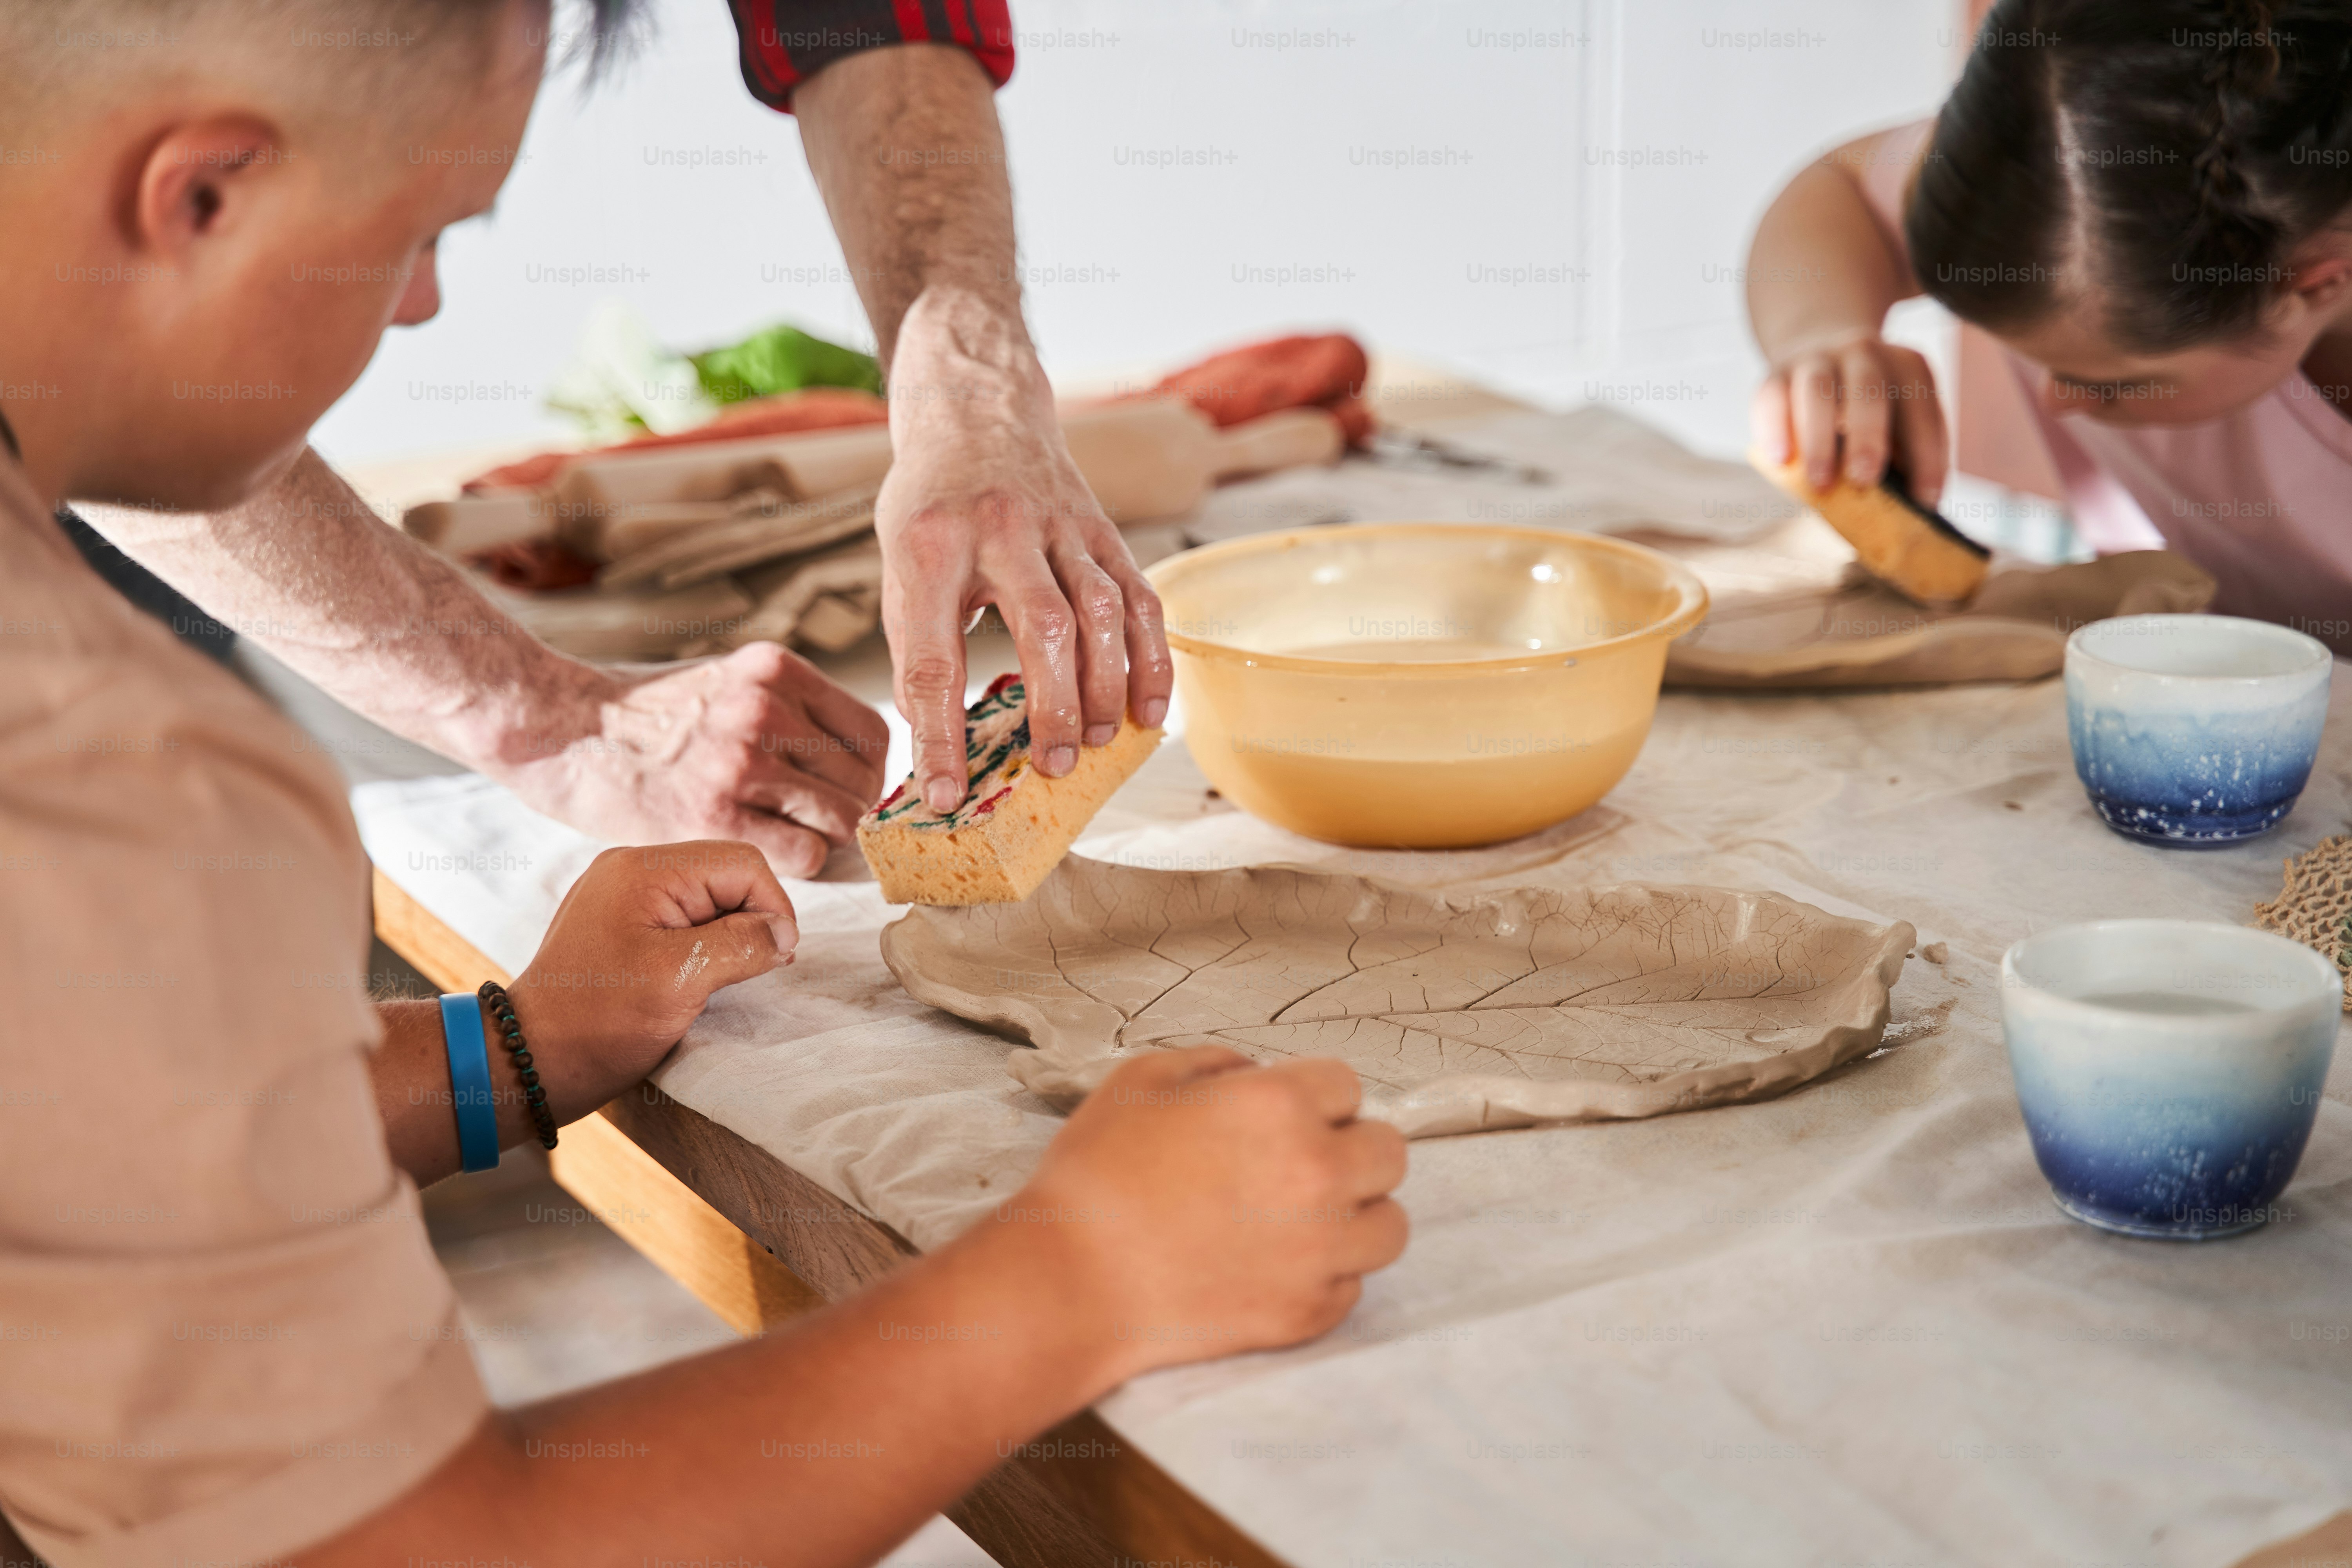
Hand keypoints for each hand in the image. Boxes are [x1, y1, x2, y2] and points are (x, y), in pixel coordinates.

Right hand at [499, 643, 889, 878]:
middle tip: (819, 822)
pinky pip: (805, 855)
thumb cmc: (649, 715)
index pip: (870, 731)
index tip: (849, 787)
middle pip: (862, 780)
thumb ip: (790, 707)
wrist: (564, 731)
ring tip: (792, 836)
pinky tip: (769, 851)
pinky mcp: (714, 815)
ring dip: (826, 839)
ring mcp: (740, 762)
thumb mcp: (729, 681)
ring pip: (842, 821)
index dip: (869, 769)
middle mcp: (764, 708)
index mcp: (773, 669)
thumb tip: (853, 753)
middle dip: (851, 809)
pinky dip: (800, 862)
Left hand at [505, 842, 796, 1115]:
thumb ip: (740, 945)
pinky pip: (682, 918)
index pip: (742, 863)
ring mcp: (622, 896)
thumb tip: (784, 933)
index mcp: (643, 869)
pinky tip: (695, 978)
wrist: (528, 1062)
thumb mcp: (679, 981)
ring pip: (708, 899)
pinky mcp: (620, 924)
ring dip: (727, 937)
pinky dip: (702, 945)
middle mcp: (631, 870)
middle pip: (726, 875)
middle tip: (749, 973)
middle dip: (749, 921)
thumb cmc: (597, 1023)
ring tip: (716, 980)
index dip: (772, 908)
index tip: (775, 959)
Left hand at [877, 290, 1171, 815]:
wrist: (978, 413)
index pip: (933, 656)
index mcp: (929, 547)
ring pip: (1102, 611)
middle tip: (1051, 766)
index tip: (944, 796)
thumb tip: (934, 736)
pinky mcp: (1103, 531)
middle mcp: (1000, 531)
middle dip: (1052, 705)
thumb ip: (915, 643)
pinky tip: (1147, 709)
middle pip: (1041, 627)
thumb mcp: (897, 564)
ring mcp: (1061, 527)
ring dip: (1105, 686)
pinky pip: (1140, 597)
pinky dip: (1150, 658)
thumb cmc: (931, 505)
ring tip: (1095, 743)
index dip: (938, 735)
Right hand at [1000, 1047, 1408, 1386]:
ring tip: (1303, 1221)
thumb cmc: (1096, 1175)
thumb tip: (1254, 1075)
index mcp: (1281, 1105)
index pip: (1348, 1085)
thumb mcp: (1142, 1079)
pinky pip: (1352, 1285)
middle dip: (1349, 1150)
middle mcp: (1317, 1175)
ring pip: (1389, 1225)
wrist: (1071, 1282)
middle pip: (1388, 1152)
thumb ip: (1214, 1064)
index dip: (1313, 1097)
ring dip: (1355, 1216)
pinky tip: (1274, 1268)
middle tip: (1300, 1166)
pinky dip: (1324, 1276)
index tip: (1284, 1116)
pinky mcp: (1309, 1312)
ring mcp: (1321, 1251)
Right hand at [1754, 330, 1948, 505]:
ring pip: (1817, 392)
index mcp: (1906, 367)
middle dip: (1867, 438)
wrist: (1818, 346)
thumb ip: (1904, 454)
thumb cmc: (1865, 404)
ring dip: (1819, 441)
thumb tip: (1912, 510)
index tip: (1924, 499)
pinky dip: (1775, 429)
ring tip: (1820, 484)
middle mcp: (1863, 353)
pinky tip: (1781, 460)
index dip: (1926, 454)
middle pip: (1868, 390)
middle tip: (1863, 481)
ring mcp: (1816, 360)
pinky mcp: (1775, 374)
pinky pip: (1772, 397)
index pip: (1922, 410)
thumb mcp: (1896, 416)